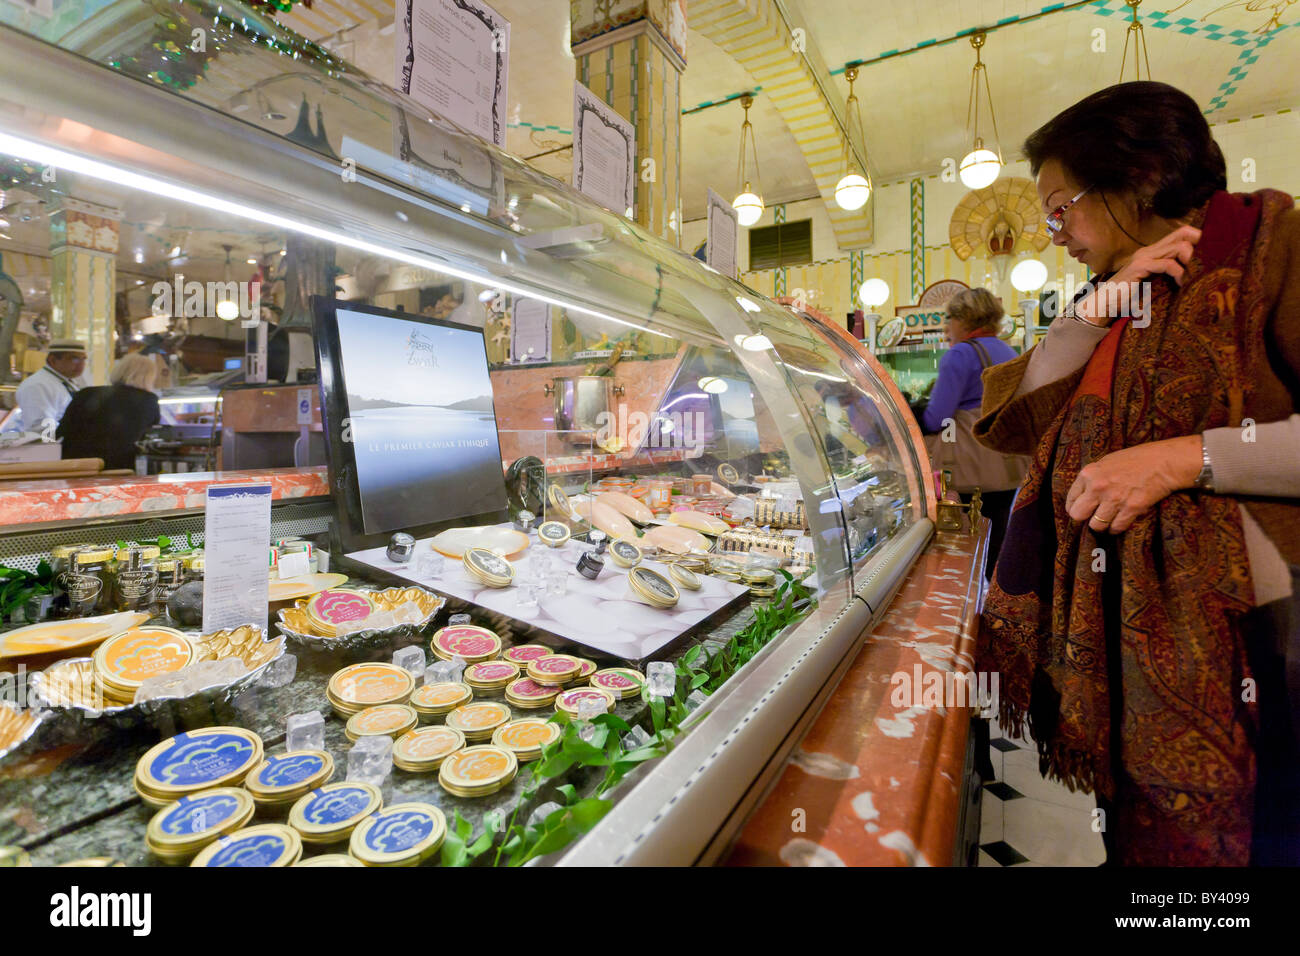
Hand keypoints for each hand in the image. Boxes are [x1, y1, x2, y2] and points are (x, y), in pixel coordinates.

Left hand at [1065, 435, 1201, 533]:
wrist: (1164, 462)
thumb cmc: (1136, 459)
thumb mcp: (1107, 462)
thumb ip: (1093, 478)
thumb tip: (1082, 495)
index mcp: (1088, 473)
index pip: (1070, 499)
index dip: (1075, 507)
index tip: (1082, 511)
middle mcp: (1097, 487)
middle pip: (1077, 515)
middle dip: (1085, 518)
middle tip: (1093, 517)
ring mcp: (1114, 498)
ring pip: (1096, 526)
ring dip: (1102, 526)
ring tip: (1108, 521)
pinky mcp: (1131, 508)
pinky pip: (1116, 527)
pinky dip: (1116, 528)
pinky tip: (1119, 524)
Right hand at [1074, 224, 1201, 324]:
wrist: (1104, 303)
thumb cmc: (1127, 297)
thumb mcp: (1151, 283)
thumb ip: (1165, 275)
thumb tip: (1190, 276)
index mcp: (1152, 251)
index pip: (1180, 233)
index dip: (1197, 238)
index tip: (1207, 254)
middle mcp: (1149, 250)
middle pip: (1183, 234)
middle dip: (1199, 245)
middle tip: (1203, 263)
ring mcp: (1144, 256)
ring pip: (1178, 246)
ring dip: (1190, 260)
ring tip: (1191, 275)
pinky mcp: (1140, 266)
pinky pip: (1168, 264)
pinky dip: (1178, 273)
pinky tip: (1180, 283)